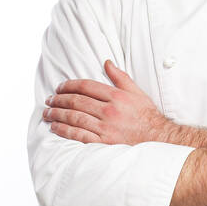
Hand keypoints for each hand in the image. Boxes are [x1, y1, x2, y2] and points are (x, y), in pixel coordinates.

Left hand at [43, 60, 173, 145]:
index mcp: (116, 96)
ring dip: (57, 114)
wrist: (159, 139)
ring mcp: (106, 128)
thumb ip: (120, 77)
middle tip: (49, 100)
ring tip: (47, 113)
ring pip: (74, 118)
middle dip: (59, 99)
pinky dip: (65, 130)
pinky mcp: (104, 143)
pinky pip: (79, 135)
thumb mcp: (136, 92)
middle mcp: (110, 111)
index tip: (60, 87)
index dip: (69, 85)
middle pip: (77, 102)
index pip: (86, 86)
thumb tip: (107, 62)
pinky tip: (56, 127)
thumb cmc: (147, 116)